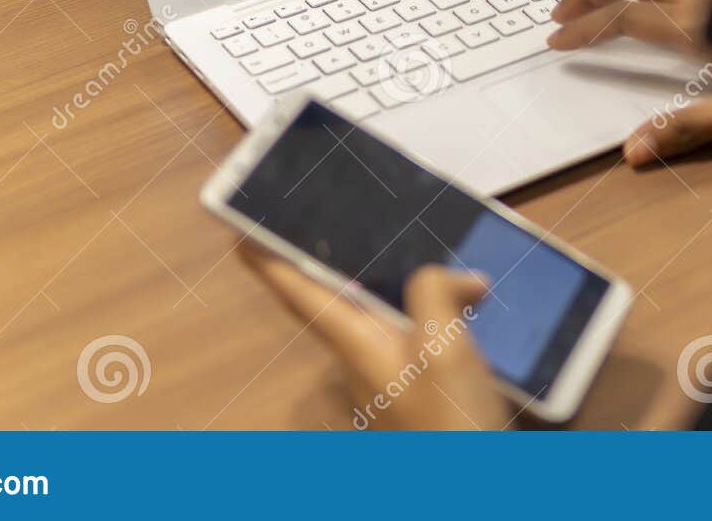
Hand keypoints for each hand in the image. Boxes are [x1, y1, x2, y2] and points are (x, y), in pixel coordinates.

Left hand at [243, 248, 508, 430]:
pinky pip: (408, 338)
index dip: (269, 261)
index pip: (299, 293)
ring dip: (385, 287)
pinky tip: (458, 306)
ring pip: (375, 320)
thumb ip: (434, 294)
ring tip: (416, 255)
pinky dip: (421, 313)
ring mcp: (385, 383)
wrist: (472, 489)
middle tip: (336, 223)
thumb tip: (458, 278)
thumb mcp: (444, 348)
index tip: (239, 231)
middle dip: (329, 264)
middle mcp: (361, 361)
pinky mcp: (412, 394)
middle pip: (334, 302)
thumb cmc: (448, 424)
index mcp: (356, 344)